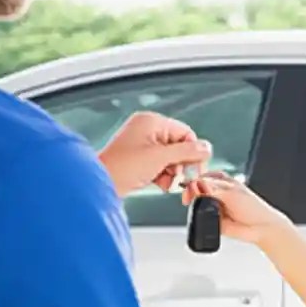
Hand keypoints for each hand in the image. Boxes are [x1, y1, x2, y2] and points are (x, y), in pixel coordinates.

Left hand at [97, 111, 211, 197]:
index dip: (193, 152)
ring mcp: (141, 143)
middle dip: (180, 164)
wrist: (98, 185)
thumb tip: (206, 148)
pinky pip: (160, 164)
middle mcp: (146, 129)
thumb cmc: (121, 168)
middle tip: (179, 176)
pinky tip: (158, 182)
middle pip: (179, 145)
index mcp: (151, 121)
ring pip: (170, 157)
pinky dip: (162, 174)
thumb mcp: (160, 158)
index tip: (196, 169)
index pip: (186, 133)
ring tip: (164, 181)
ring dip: (172, 172)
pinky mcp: (138, 158)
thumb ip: (187, 152)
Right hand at [182, 171, 290, 245]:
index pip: (204, 177)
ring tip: (196, 204)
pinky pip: (200, 218)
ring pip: (198, 203)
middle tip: (190, 195)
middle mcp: (218, 193)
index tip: (189, 183)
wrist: (260, 228)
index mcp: (223, 182)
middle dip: (192, 191)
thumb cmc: (253, 208)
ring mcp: (214, 207)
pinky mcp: (212, 220)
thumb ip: (213, 188)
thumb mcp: (232, 193)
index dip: (195, 179)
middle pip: (197, 189)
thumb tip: (197, 183)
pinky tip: (200, 215)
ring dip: (195, 203)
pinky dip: (198, 216)